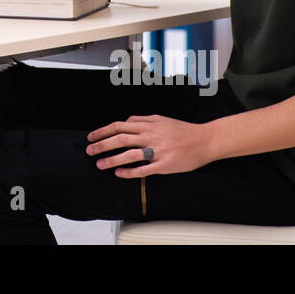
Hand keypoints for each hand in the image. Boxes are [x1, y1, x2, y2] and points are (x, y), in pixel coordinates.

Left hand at [86, 114, 212, 177]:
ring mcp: (157, 150)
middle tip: (89, 151)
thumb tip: (125, 123)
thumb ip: (142, 120)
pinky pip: (144, 169)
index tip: (91, 137)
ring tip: (100, 164)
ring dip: (111, 159)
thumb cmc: (183, 130)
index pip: (119, 126)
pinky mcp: (165, 165)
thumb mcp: (161, 119)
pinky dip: (130, 172)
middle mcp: (150, 136)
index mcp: (148, 124)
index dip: (103, 131)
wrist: (205, 140)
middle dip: (101, 145)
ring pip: (129, 154)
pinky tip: (119, 174)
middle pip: (120, 139)